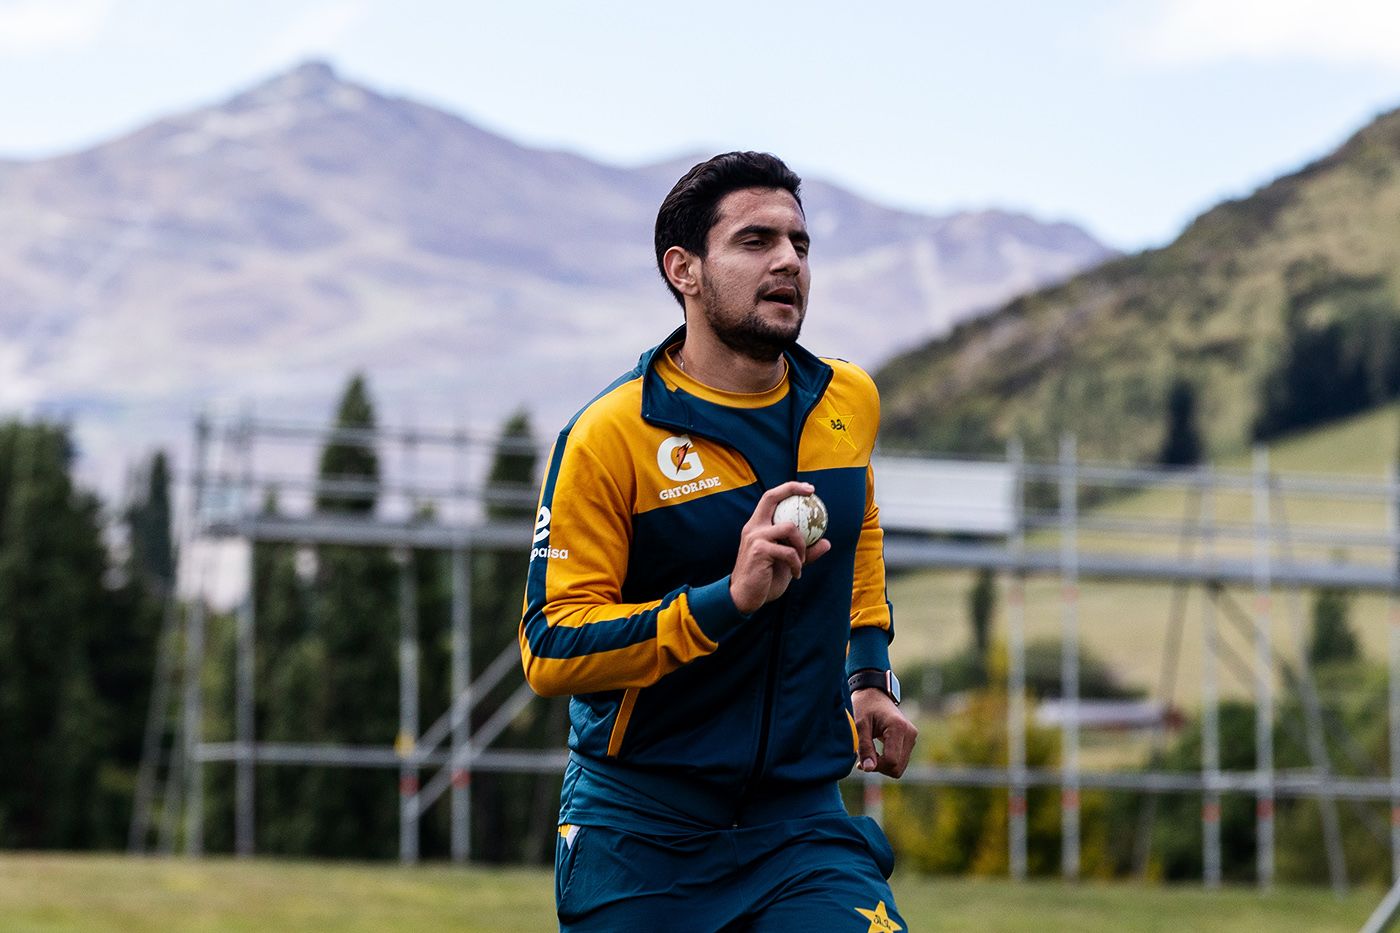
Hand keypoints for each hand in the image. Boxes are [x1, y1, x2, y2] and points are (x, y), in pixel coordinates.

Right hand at [729, 481, 832, 614]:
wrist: (744, 598)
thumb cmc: (764, 579)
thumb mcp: (787, 563)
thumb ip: (804, 552)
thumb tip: (826, 542)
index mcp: (757, 526)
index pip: (770, 498)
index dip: (788, 488)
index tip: (808, 489)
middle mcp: (753, 528)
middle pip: (771, 498)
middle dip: (792, 490)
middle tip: (811, 494)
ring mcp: (755, 538)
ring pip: (789, 528)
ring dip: (802, 544)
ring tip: (802, 560)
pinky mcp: (759, 551)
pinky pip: (789, 552)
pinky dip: (798, 564)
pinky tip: (797, 574)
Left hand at [852, 688, 917, 777]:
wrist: (874, 694)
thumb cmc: (864, 707)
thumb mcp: (859, 726)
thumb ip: (864, 747)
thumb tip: (869, 769)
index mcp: (898, 728)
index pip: (891, 761)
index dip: (876, 766)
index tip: (861, 761)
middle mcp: (910, 733)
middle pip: (897, 767)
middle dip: (879, 767)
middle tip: (863, 757)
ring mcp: (912, 737)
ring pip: (899, 767)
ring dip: (883, 765)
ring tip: (869, 753)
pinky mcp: (910, 740)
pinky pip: (900, 761)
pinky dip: (887, 762)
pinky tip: (875, 754)